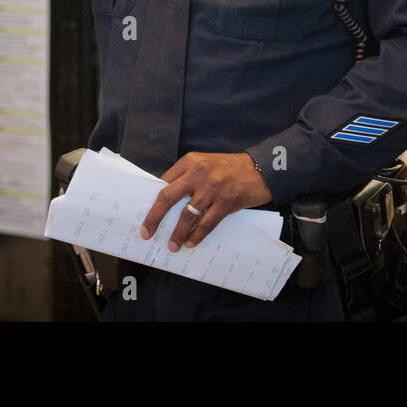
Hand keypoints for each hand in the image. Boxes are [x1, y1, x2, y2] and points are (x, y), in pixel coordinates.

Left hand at [139, 152, 272, 251]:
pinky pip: (206, 224)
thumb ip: (187, 176)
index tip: (145, 215)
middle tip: (146, 233)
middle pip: (168, 197)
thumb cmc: (231, 168)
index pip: (164, 182)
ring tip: (172, 245)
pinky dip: (196, 236)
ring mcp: (213, 188)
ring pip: (187, 215)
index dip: (153, 201)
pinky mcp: (226, 203)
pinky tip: (190, 243)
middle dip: (154, 218)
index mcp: (191, 161)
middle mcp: (199, 173)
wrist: (261, 169)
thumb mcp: (206, 163)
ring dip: (177, 233)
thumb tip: (167, 200)